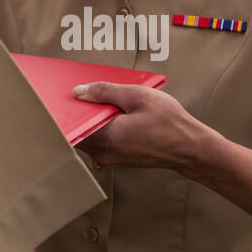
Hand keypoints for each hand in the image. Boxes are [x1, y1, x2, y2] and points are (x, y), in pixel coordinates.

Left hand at [74, 82, 201, 171]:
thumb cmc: (169, 123)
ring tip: (105, 102)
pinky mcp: (117, 160)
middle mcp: (103, 153)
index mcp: (106, 138)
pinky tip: (115, 114)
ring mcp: (110, 160)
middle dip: (80, 112)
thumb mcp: (137, 96)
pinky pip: (100, 142)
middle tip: (85, 92)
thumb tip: (79, 91)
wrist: (189, 149)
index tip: (62, 95)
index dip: (66, 109)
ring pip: (89, 137)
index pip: (71, 125)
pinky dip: (102, 128)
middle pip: (78, 131)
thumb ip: (105, 92)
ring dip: (93, 120)